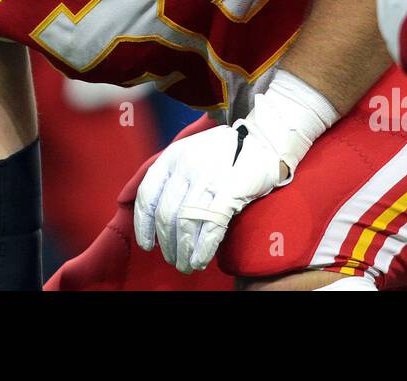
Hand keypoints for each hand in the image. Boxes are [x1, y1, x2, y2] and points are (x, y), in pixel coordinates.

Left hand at [133, 120, 282, 273]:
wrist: (263, 142)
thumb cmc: (224, 154)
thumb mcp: (190, 155)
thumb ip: (173, 178)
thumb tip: (157, 220)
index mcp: (172, 157)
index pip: (147, 195)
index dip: (143, 225)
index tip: (147, 244)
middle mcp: (186, 165)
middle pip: (166, 214)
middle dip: (167, 244)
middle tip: (172, 260)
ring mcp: (208, 176)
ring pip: (186, 223)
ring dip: (184, 251)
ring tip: (186, 265)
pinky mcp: (230, 189)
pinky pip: (211, 225)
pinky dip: (203, 248)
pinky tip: (201, 260)